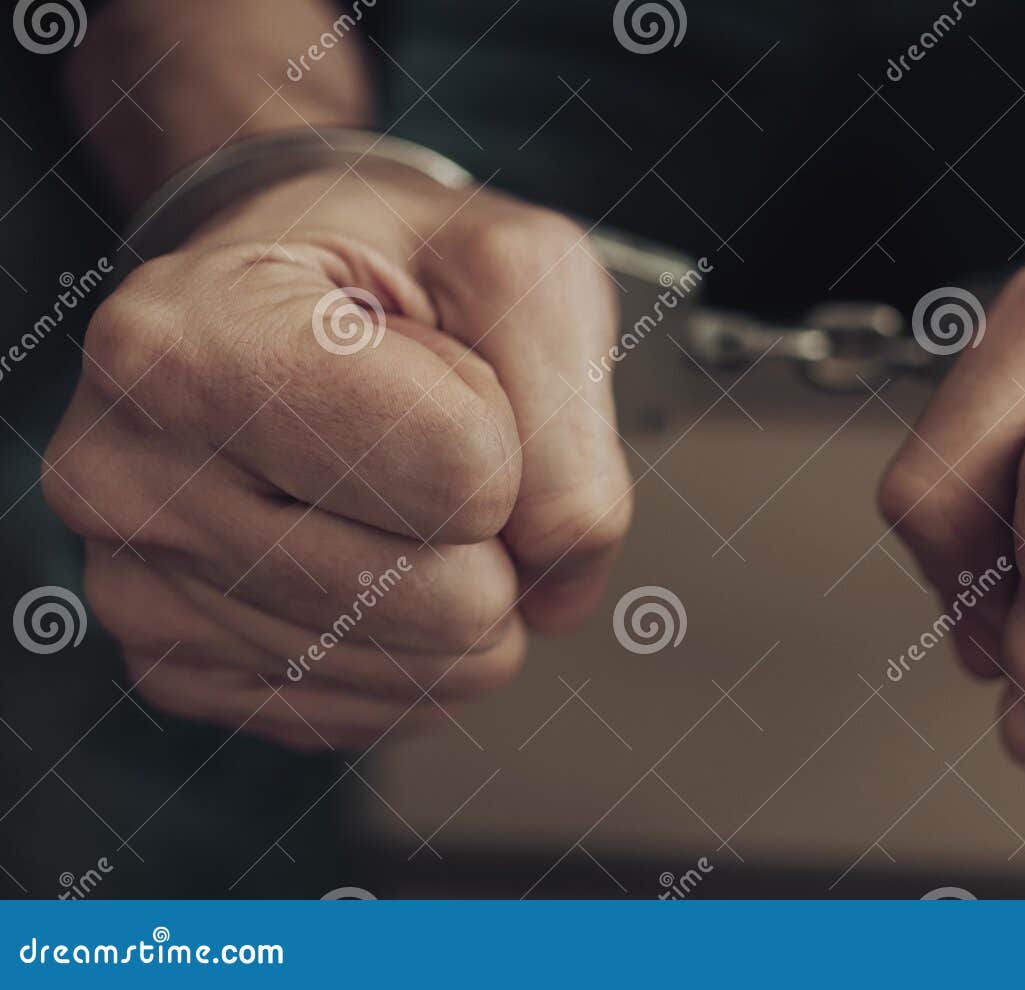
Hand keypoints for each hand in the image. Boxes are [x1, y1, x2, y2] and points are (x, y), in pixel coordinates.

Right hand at [43, 161, 630, 748]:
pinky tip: (371, 553)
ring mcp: (138, 590)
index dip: (505, 430)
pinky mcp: (178, 673)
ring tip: (397, 491)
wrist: (287, 293)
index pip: (460, 470)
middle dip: (497, 530)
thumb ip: (568, 414)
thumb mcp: (517, 269)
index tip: (437, 369)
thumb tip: (556, 578)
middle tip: (430, 445)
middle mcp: (126, 476)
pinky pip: (382, 712)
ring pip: (427, 669)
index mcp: (185, 339)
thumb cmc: (390, 267)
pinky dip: (423, 646)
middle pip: (447, 598)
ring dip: (470, 590)